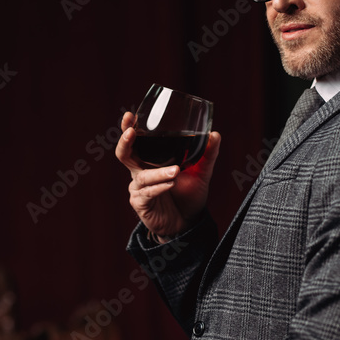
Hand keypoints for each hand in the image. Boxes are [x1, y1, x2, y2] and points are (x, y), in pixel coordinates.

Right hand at [115, 111, 220, 239]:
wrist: (187, 224)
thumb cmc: (188, 195)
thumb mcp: (201, 173)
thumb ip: (207, 154)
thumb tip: (215, 134)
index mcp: (149, 161)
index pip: (135, 142)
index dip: (128, 128)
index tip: (129, 115)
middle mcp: (140, 172)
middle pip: (124, 154)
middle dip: (126, 142)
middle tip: (133, 132)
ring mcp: (139, 189)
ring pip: (142, 176)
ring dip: (158, 172)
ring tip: (175, 171)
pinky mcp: (141, 204)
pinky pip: (147, 193)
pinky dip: (159, 188)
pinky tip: (170, 184)